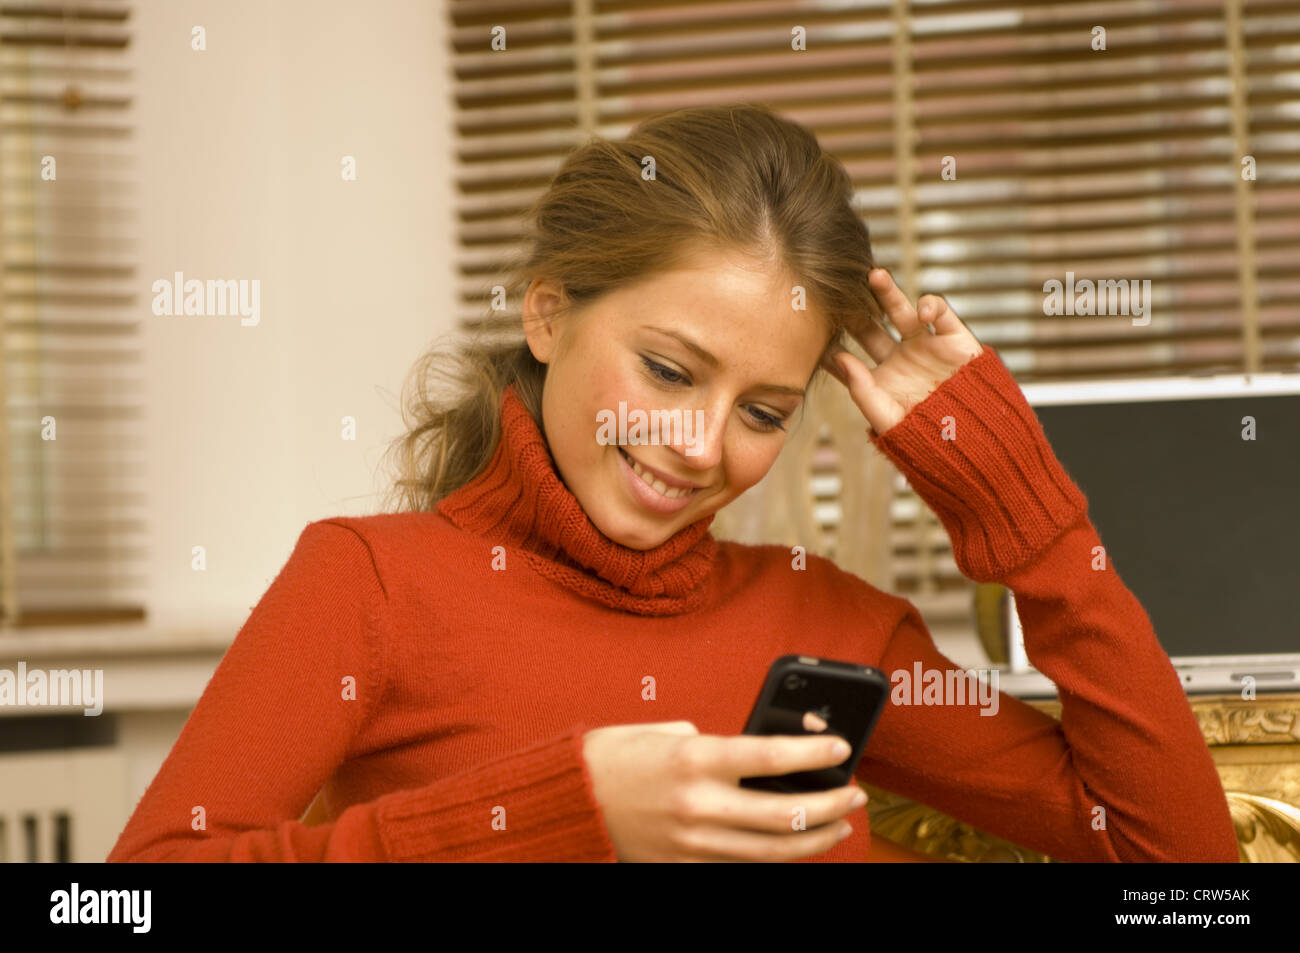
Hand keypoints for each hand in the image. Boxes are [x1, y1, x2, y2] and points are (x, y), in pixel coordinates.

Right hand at [581, 720, 867, 861]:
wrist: (572, 799)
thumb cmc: (617, 756)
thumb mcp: (668, 732)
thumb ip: (716, 745)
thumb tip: (761, 758)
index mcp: (695, 759)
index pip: (773, 758)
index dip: (816, 754)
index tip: (841, 748)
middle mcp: (699, 804)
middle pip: (786, 814)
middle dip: (832, 804)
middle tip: (854, 793)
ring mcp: (694, 842)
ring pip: (773, 851)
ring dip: (815, 838)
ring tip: (839, 824)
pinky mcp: (686, 866)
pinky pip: (743, 866)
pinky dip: (776, 855)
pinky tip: (795, 843)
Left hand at [820, 268, 984, 436]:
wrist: (975, 441)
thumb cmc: (926, 438)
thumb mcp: (886, 417)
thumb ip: (861, 389)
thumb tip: (840, 358)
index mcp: (881, 379)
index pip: (849, 356)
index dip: (834, 343)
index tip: (816, 329)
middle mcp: (900, 358)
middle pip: (871, 327)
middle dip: (855, 311)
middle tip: (838, 293)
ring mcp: (925, 346)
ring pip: (901, 311)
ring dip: (887, 292)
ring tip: (874, 275)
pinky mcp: (954, 339)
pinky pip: (941, 313)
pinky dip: (932, 306)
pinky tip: (922, 312)